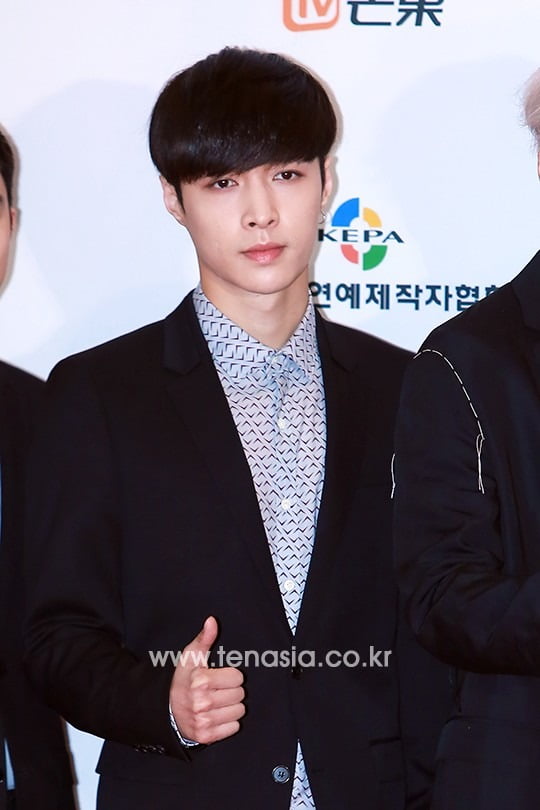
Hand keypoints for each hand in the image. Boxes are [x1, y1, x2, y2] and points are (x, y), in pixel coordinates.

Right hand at [169, 616, 244, 744]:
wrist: (166, 710)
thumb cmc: (182, 681)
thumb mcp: (191, 657)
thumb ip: (204, 638)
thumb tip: (212, 621)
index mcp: (200, 681)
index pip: (238, 678)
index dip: (230, 676)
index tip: (218, 677)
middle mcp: (202, 703)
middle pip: (240, 695)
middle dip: (231, 691)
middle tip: (217, 691)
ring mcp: (204, 721)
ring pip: (239, 711)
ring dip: (230, 707)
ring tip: (216, 703)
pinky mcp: (206, 736)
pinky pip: (234, 727)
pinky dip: (227, 722)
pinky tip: (216, 715)